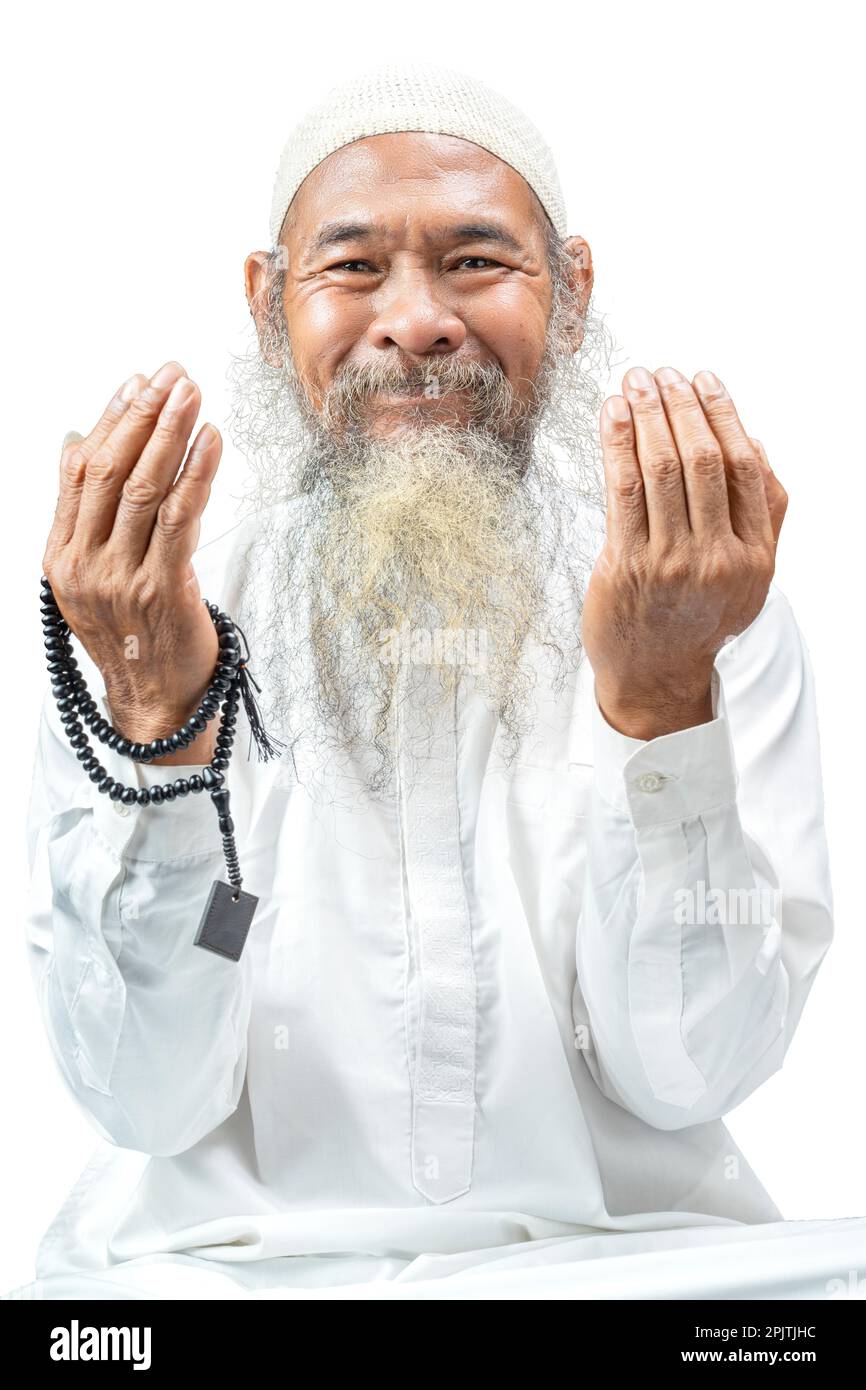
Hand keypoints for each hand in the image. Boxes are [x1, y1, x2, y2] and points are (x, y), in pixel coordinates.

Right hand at [42, 362, 223, 765]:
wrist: (154, 703)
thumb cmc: (130, 636)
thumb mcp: (90, 577)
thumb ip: (82, 515)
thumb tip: (73, 440)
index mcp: (60, 556)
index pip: (79, 470)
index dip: (108, 419)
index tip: (135, 381)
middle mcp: (84, 564)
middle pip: (110, 470)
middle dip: (142, 415)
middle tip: (171, 374)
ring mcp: (122, 577)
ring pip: (144, 488)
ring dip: (171, 433)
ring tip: (193, 393)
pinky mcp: (164, 589)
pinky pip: (181, 519)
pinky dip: (197, 474)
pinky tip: (212, 441)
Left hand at [581, 365, 787, 740]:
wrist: (655, 677)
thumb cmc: (698, 616)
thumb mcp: (750, 574)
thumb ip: (762, 512)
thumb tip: (753, 442)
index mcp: (753, 554)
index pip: (743, 467)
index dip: (723, 414)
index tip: (704, 380)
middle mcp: (717, 557)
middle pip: (702, 461)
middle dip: (681, 406)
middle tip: (663, 373)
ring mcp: (670, 563)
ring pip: (662, 469)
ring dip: (646, 416)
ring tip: (635, 383)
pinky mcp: (627, 566)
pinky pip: (622, 491)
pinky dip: (616, 446)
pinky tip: (612, 416)